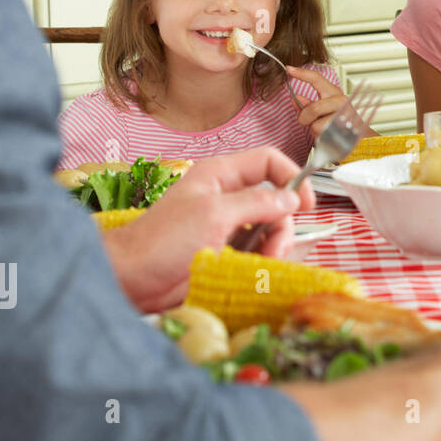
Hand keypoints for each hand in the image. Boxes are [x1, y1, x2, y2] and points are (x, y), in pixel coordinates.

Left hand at [102, 147, 315, 312]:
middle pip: (276, 201)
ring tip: (262, 264)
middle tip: (275, 249)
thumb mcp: (214, 214)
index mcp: (221, 175)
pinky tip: (253, 271)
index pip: (269, 161)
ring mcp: (226, 224)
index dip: (292, 177)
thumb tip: (292, 200)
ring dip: (273, 247)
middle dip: (281, 226)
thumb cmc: (163, 241)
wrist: (132, 279)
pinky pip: (257, 250)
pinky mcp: (225, 251)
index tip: (307, 203)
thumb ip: (257, 203)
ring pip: (269, 229)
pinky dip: (261, 261)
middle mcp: (227, 196)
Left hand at [285, 66, 378, 139]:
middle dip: (305, 118)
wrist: (360, 138)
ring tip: (324, 130)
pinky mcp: (345, 131)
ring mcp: (345, 116)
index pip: (317, 78)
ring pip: (316, 126)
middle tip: (306, 122)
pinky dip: (322, 139)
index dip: (302, 73)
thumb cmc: (339, 123)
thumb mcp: (323, 110)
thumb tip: (295, 98)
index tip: (289, 69)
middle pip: (314, 108)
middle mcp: (341, 101)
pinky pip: (324, 137)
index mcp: (334, 92)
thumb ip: (308, 105)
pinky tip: (329, 136)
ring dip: (315, 131)